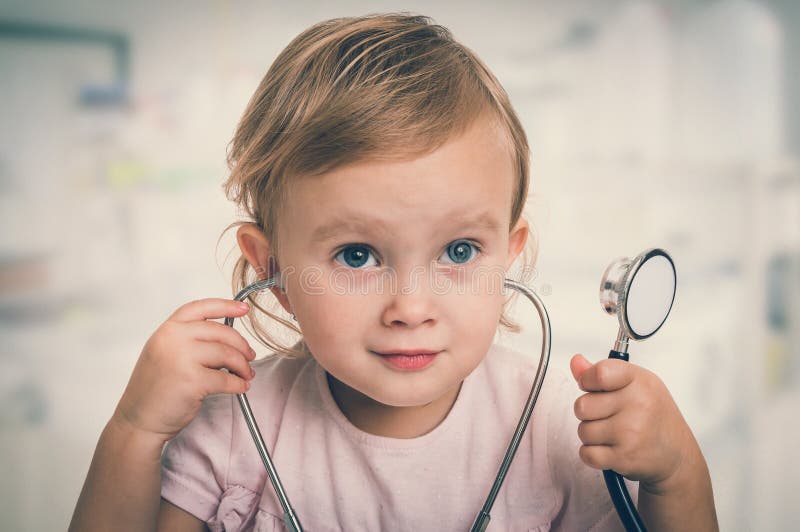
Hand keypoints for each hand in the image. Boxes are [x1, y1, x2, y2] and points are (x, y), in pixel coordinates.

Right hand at [113, 298, 256, 442]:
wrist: (139, 419)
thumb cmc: (154, 389)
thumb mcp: (165, 352)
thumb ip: (189, 338)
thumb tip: (229, 338)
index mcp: (168, 329)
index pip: (202, 308)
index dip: (227, 306)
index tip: (244, 309)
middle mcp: (173, 339)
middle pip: (222, 332)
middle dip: (241, 345)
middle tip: (249, 356)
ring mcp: (182, 359)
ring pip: (228, 354)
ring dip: (243, 365)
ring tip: (245, 374)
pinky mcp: (193, 381)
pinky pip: (227, 378)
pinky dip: (239, 384)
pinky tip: (240, 387)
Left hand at [569, 354, 698, 492]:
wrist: (677, 454)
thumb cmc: (654, 416)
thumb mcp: (635, 384)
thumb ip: (602, 373)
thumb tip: (576, 362)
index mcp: (639, 381)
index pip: (599, 373)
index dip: (587, 381)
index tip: (591, 386)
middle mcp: (637, 405)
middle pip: (582, 405)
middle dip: (589, 413)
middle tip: (609, 415)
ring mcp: (631, 432)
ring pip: (583, 431)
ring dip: (592, 435)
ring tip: (614, 433)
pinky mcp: (624, 457)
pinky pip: (586, 454)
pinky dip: (593, 454)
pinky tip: (610, 449)